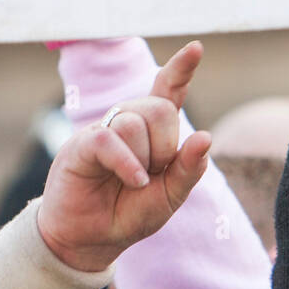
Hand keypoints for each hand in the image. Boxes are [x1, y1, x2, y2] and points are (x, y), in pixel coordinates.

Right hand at [36, 41, 211, 272]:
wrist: (90, 240)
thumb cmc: (128, 214)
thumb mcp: (169, 196)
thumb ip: (188, 169)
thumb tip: (206, 137)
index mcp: (152, 133)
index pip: (168, 92)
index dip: (181, 70)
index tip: (197, 48)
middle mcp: (128, 123)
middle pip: (160, 109)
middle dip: (165, 147)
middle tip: (152, 174)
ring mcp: (104, 130)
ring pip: (135, 121)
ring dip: (144, 159)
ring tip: (132, 182)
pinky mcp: (82, 144)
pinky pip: (110, 139)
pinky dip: (127, 164)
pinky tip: (133, 182)